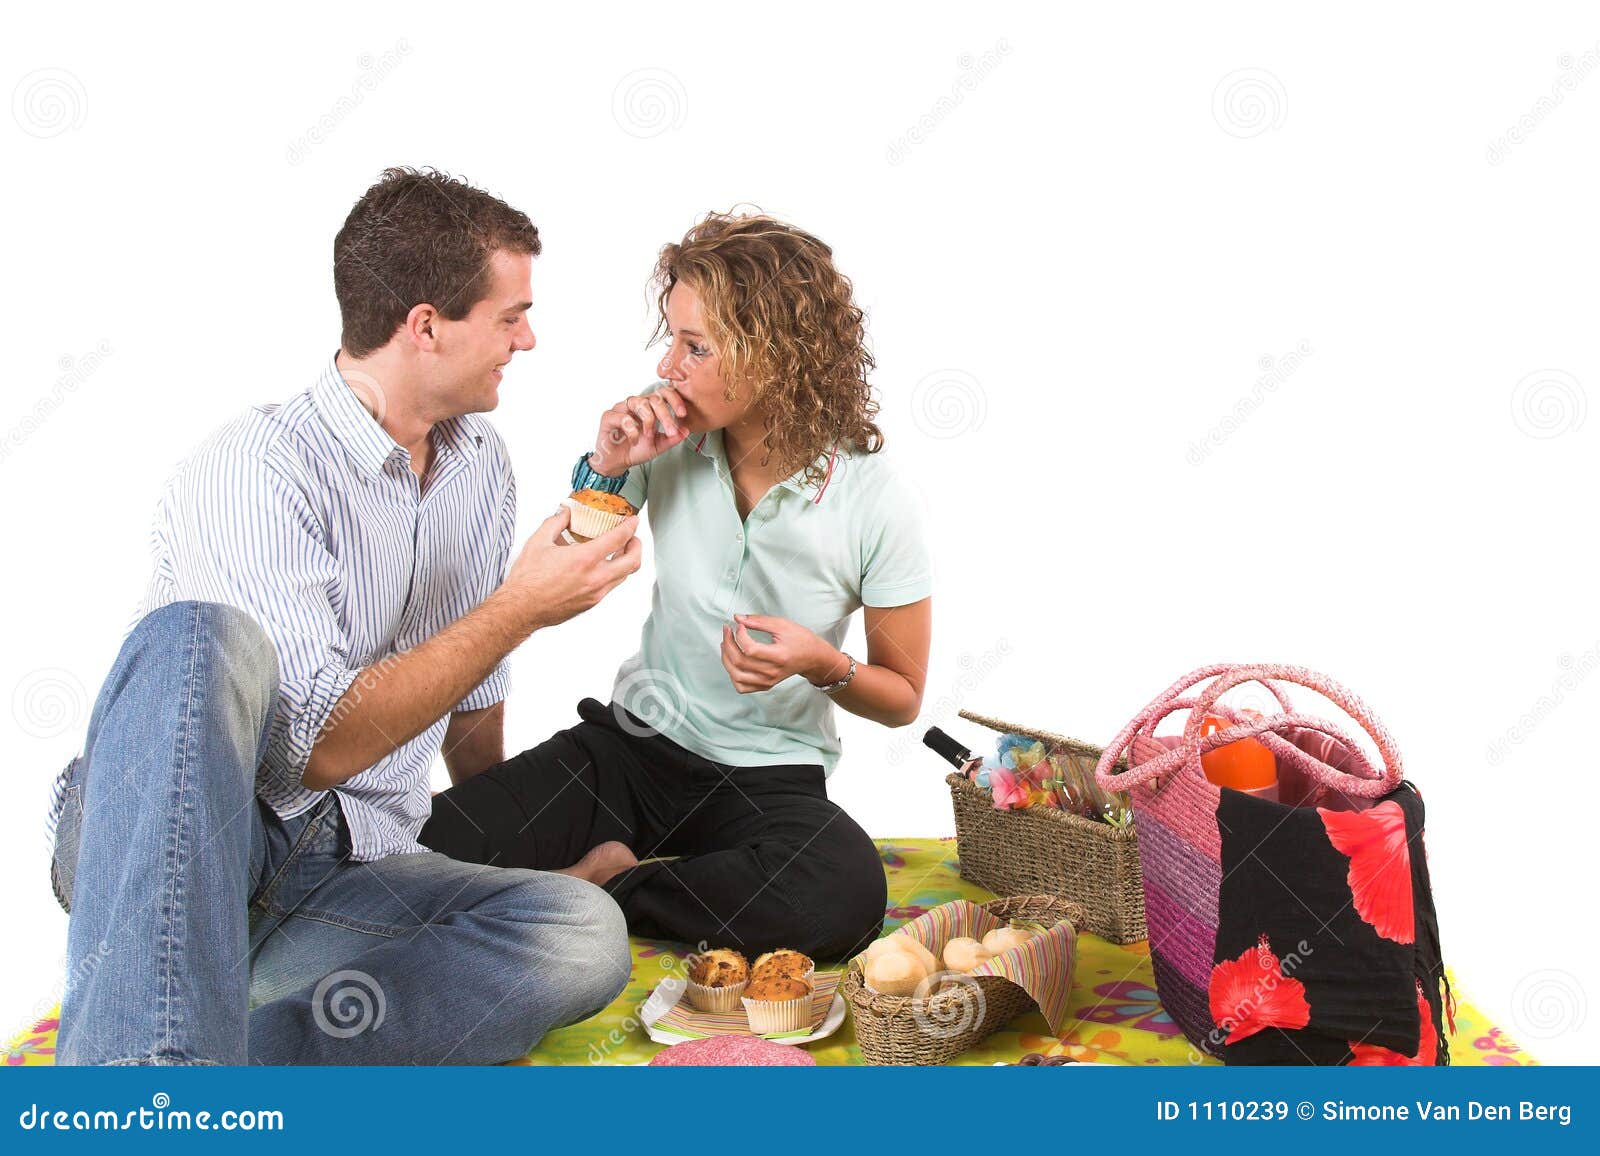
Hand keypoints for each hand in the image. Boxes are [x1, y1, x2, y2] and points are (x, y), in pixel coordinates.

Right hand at [498, 507, 641, 631]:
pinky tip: (600, 567)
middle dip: (637, 546)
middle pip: (633, 562)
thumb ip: (555, 522)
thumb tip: (565, 512)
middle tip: (632, 538)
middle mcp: (595, 578)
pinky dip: (612, 574)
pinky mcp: (591, 604)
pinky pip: (610, 586)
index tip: (633, 520)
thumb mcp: (538, 542)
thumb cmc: (527, 580)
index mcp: (584, 559)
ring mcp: (595, 593)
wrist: (520, 609)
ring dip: (626, 561)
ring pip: (623, 576)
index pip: (619, 539)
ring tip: (618, 551)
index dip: (630, 527)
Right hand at [589, 386, 690, 474]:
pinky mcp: (609, 416)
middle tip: (671, 431)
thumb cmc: (636, 450)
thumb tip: (686, 430)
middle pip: (653, 398)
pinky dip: (632, 430)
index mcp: (649, 407)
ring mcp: (622, 409)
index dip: (674, 400)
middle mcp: (636, 404)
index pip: (663, 394)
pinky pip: (623, 417)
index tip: (682, 414)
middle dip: (665, 415)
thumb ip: (672, 438)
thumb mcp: (659, 446)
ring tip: (649, 435)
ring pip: (639, 402)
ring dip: (649, 420)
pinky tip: (634, 440)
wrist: (617, 462)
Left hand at [719, 613, 843, 693]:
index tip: (740, 625)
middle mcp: (772, 672)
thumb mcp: (782, 625)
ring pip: (736, 676)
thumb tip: (737, 617)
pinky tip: (733, 661)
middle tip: (727, 630)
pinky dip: (732, 675)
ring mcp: (768, 681)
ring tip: (726, 644)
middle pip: (739, 662)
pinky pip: (741, 687)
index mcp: (779, 656)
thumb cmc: (800, 639)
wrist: (813, 657)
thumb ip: (759, 621)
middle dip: (728, 644)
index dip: (739, 635)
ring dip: (726, 659)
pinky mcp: (765, 685)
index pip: (749, 649)